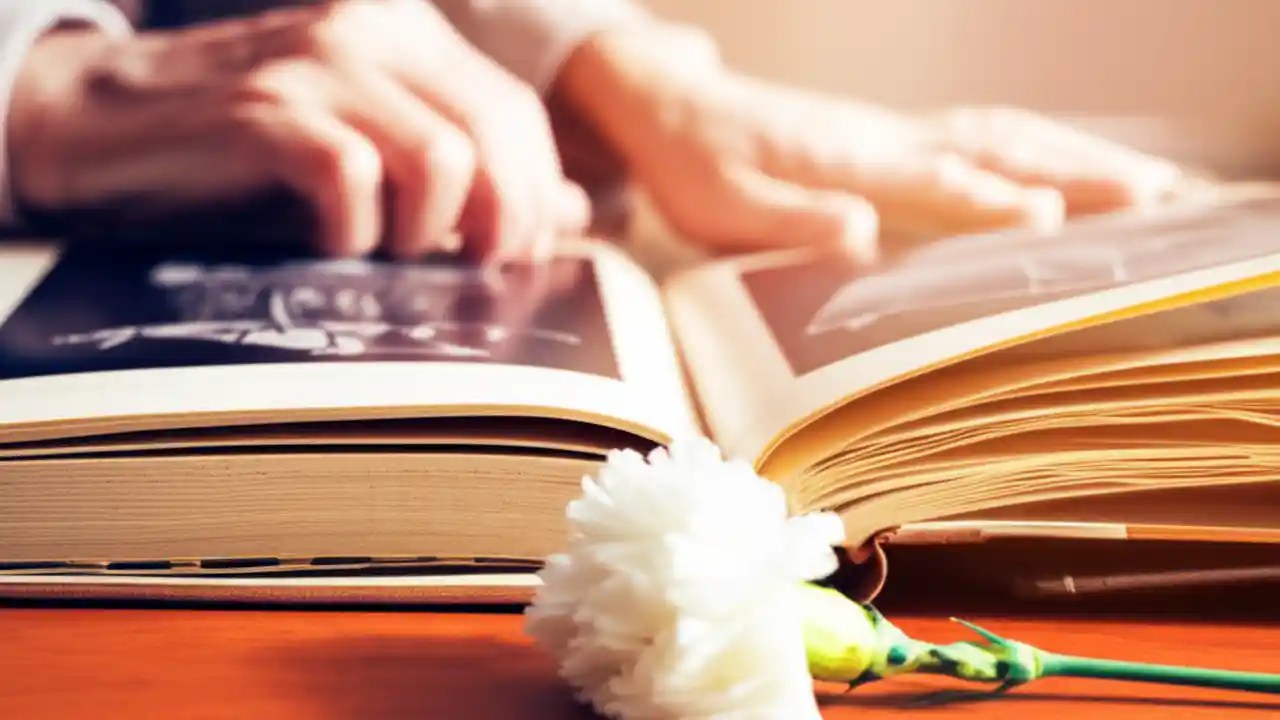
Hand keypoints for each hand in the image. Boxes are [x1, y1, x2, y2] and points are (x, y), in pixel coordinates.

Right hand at [10, 0, 587, 259]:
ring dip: (429, 230)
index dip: (536, 192)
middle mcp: (371, 31)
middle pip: (495, 132)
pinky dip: (354, 231)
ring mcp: (317, 66)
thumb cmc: (251, 146)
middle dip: (506, 219)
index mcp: (407, 31)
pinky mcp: (265, 110)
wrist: (104, 123)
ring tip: (393, 252)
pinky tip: (333, 242)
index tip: (518, 251)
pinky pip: (352, 178)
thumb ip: (473, 173)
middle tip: (476, 268)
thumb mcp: (375, 148)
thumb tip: (575, 214)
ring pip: (441, 157)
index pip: (516, 111)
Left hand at [556, 27, 1182, 260]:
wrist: (671, 107)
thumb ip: (791, 218)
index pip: (938, 182)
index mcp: (848, 160)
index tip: (1056, 220)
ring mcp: (892, 132)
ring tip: (1143, 183)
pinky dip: (1035, 147)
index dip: (994, 202)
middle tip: (1155, 198)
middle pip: (997, 147)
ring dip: (1072, 155)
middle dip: (1075, 173)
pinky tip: (1059, 165)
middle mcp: (885, 140)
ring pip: (1000, 134)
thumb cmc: (694, 165)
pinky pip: (979, 136)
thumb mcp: (722, 207)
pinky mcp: (888, 137)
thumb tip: (861, 233)